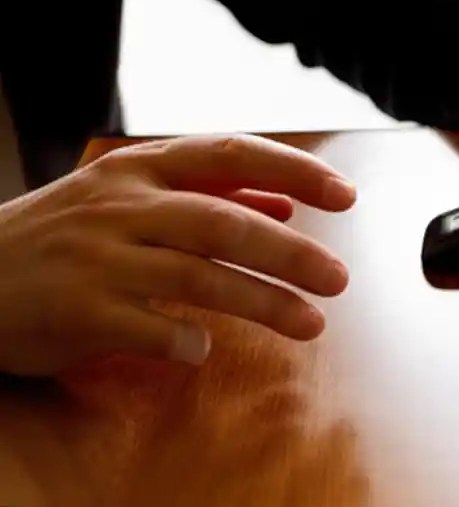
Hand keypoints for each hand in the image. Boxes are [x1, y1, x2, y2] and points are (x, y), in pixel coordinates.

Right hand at [0, 134, 356, 376]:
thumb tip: (287, 202)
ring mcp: (98, 259)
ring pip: (198, 276)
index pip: (231, 154)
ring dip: (263, 302)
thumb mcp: (129, 200)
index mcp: (139, 169)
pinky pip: (150, 329)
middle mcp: (121, 207)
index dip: (295, 172)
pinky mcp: (78, 312)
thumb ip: (208, 197)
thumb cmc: (64, 238)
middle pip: (223, 223)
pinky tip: (206, 351)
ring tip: (311, 323)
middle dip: (290, 252)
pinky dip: (187, 340)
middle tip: (340, 279)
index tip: (346, 196)